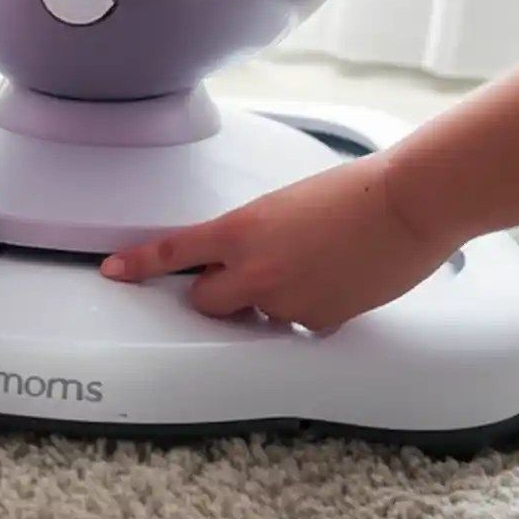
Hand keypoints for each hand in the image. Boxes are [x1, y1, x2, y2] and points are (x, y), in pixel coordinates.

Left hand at [98, 154, 460, 330]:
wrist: (406, 206)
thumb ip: (254, 237)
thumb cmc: (355, 193)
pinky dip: (311, 309)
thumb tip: (246, 263)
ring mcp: (286, 301)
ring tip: (316, 264)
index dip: (138, 264)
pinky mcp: (318, 322)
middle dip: (217, 294)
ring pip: (259, 314)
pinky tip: (337, 280)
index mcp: (241, 229)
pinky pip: (299, 325)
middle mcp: (255, 270)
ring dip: (273, 299)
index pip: (174, 251)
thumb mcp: (284, 205)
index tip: (113, 270)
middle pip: (205, 302)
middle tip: (244, 276)